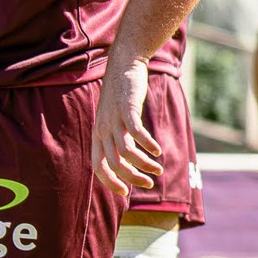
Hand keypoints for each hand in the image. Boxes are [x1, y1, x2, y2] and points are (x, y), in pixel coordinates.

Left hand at [93, 57, 163, 195]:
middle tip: (150, 182)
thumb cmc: (121, 95)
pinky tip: (158, 150)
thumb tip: (129, 159)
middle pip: (115, 164)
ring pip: (126, 152)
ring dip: (143, 164)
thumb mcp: (114, 119)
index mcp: (98, 135)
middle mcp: (103, 129)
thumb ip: (118, 137)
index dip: (110, 182)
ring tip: (158, 168)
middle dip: (133, 177)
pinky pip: (136, 133)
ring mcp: (114, 119)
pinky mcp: (127, 108)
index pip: (98, 167)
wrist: (124, 64)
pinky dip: (147, 145)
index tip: (126, 193)